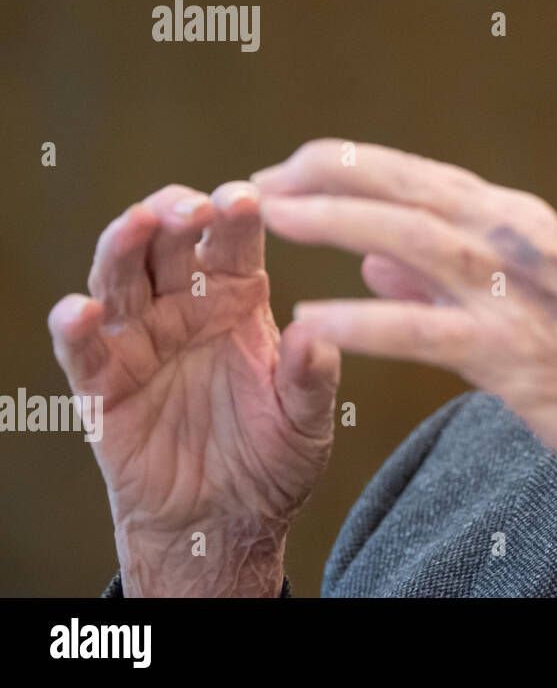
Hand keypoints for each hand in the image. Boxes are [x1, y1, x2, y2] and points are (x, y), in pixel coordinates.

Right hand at [48, 182, 340, 595]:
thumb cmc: (272, 461)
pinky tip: (81, 310)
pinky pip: (82, 350)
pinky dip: (75, 327)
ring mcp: (140, 343)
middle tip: (193, 208)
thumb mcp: (306, 422)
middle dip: (177, 215)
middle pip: (170, 245)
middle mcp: (185, 310)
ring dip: (124, 247)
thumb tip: (318, 335)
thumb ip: (311, 379)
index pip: (235, 246)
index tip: (247, 197)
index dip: (237, 218)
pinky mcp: (102, 385)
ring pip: (121, 279)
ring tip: (136, 224)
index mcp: (239, 303)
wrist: (226, 523)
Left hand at [253, 139, 556, 559]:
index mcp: (514, 219)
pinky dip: (362, 319)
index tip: (287, 171)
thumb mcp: (517, 292)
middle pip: (407, 188)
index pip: (417, 176)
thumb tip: (371, 259)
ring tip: (274, 220)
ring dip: (337, 222)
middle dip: (327, 176)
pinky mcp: (510, 351)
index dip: (346, 167)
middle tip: (259, 180)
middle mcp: (514, 238)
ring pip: (413, 239)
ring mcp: (514, 291)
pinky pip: (422, 331)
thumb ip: (438, 275)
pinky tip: (309, 316)